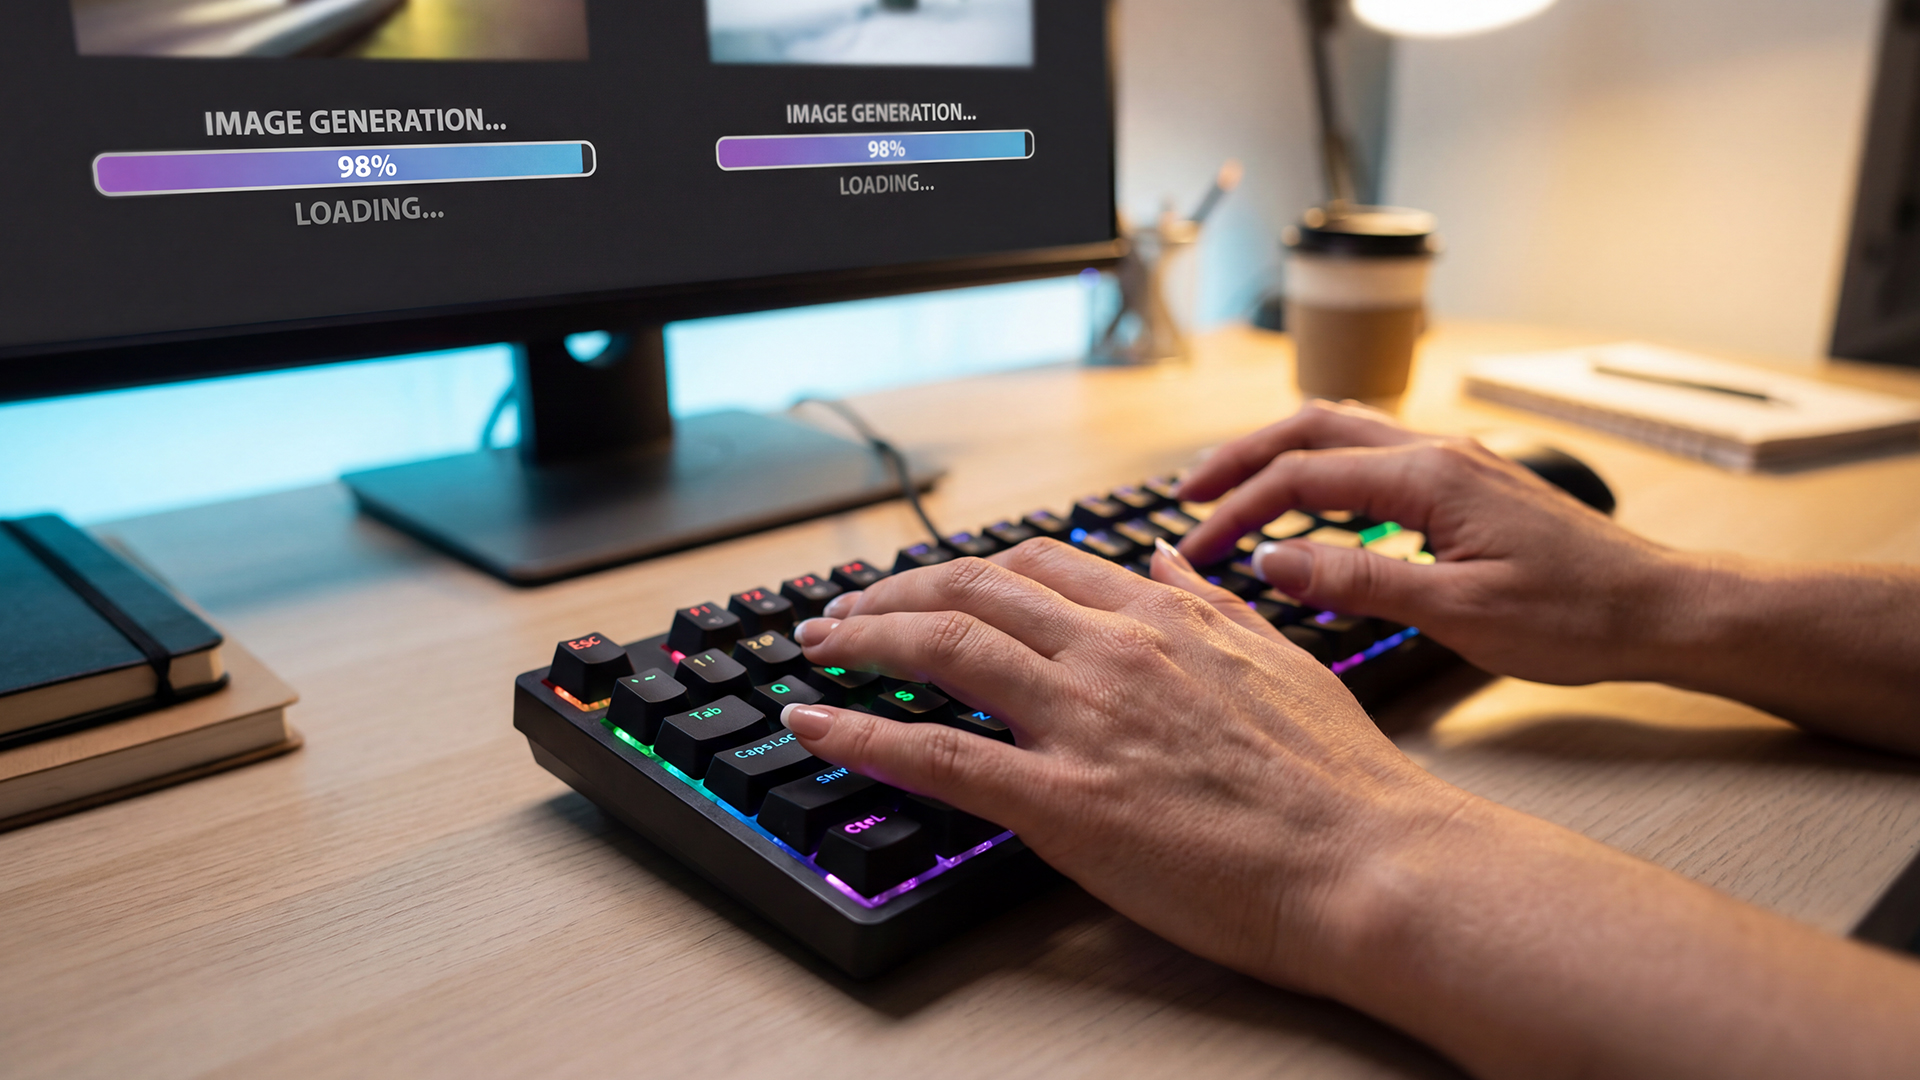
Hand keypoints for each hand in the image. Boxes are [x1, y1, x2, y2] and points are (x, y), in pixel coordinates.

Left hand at [785, 540, 1471, 994]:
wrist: (1372, 862)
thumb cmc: (1339, 781)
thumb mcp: (1282, 659)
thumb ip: (1213, 607)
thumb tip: (1164, 561)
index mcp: (1167, 616)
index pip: (1039, 566)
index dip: (968, 571)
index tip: (931, 584)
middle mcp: (1116, 650)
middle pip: (975, 590)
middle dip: (896, 592)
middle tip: (848, 611)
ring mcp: (1085, 720)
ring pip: (945, 646)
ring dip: (864, 639)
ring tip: (818, 646)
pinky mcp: (1064, 800)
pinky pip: (938, 753)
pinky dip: (862, 731)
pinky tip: (818, 723)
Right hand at [1175, 400, 1689, 685]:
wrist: (1663, 609)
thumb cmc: (1577, 618)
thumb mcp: (1458, 610)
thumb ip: (1358, 581)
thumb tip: (1273, 561)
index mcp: (1430, 477)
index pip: (1302, 477)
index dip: (1237, 511)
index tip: (1194, 549)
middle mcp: (1438, 453)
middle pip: (1312, 427)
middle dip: (1241, 459)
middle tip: (1187, 497)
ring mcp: (1455, 462)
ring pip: (1343, 431)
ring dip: (1280, 455)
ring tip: (1233, 489)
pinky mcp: (1468, 483)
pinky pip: (1375, 453)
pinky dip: (1323, 466)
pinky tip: (1313, 500)